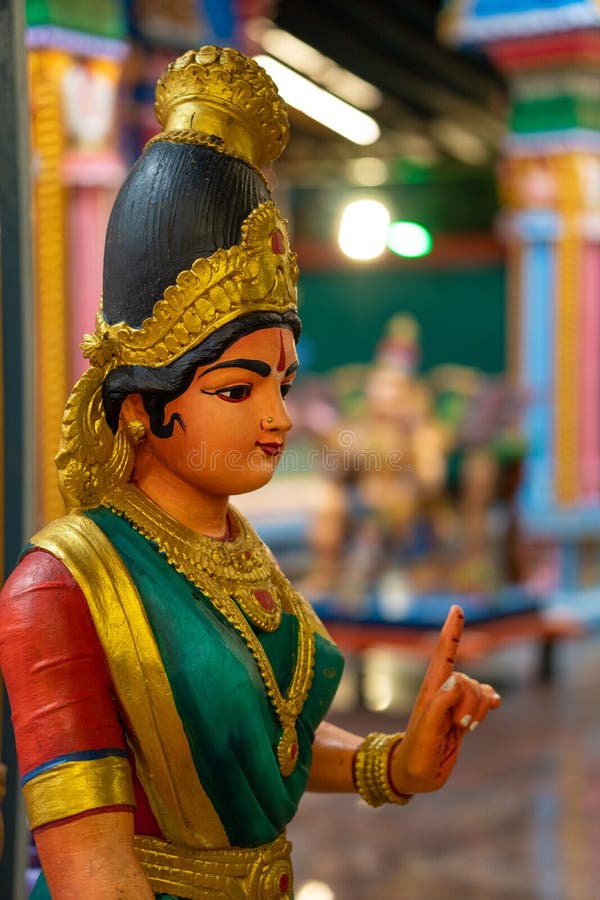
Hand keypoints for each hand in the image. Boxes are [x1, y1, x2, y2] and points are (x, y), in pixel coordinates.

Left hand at [389, 604, 500, 795]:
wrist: (415, 773)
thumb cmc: (416, 752)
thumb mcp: (425, 731)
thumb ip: (439, 705)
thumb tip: (456, 680)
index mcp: (432, 689)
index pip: (444, 653)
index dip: (452, 631)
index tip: (456, 608)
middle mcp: (444, 691)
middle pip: (470, 680)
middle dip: (472, 701)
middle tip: (458, 725)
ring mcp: (455, 702)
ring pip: (480, 690)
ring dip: (480, 708)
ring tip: (465, 727)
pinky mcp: (465, 715)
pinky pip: (486, 698)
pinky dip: (491, 701)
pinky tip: (496, 705)